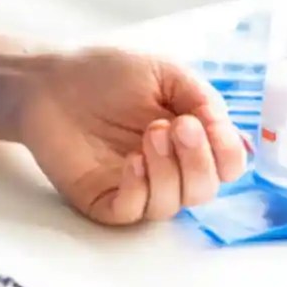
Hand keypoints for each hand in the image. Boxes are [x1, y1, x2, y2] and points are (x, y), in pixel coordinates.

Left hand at [18, 48, 249, 225]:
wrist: (49, 80)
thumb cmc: (105, 74)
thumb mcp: (166, 74)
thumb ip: (205, 101)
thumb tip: (236, 139)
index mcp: (188, 140)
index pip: (227, 167)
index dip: (227, 154)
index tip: (205, 124)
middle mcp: (167, 169)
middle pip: (204, 190)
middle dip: (197, 160)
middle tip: (174, 126)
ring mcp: (135, 186)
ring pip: (172, 205)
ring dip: (168, 171)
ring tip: (150, 134)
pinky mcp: (102, 199)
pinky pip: (132, 212)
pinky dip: (140, 189)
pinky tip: (133, 161)